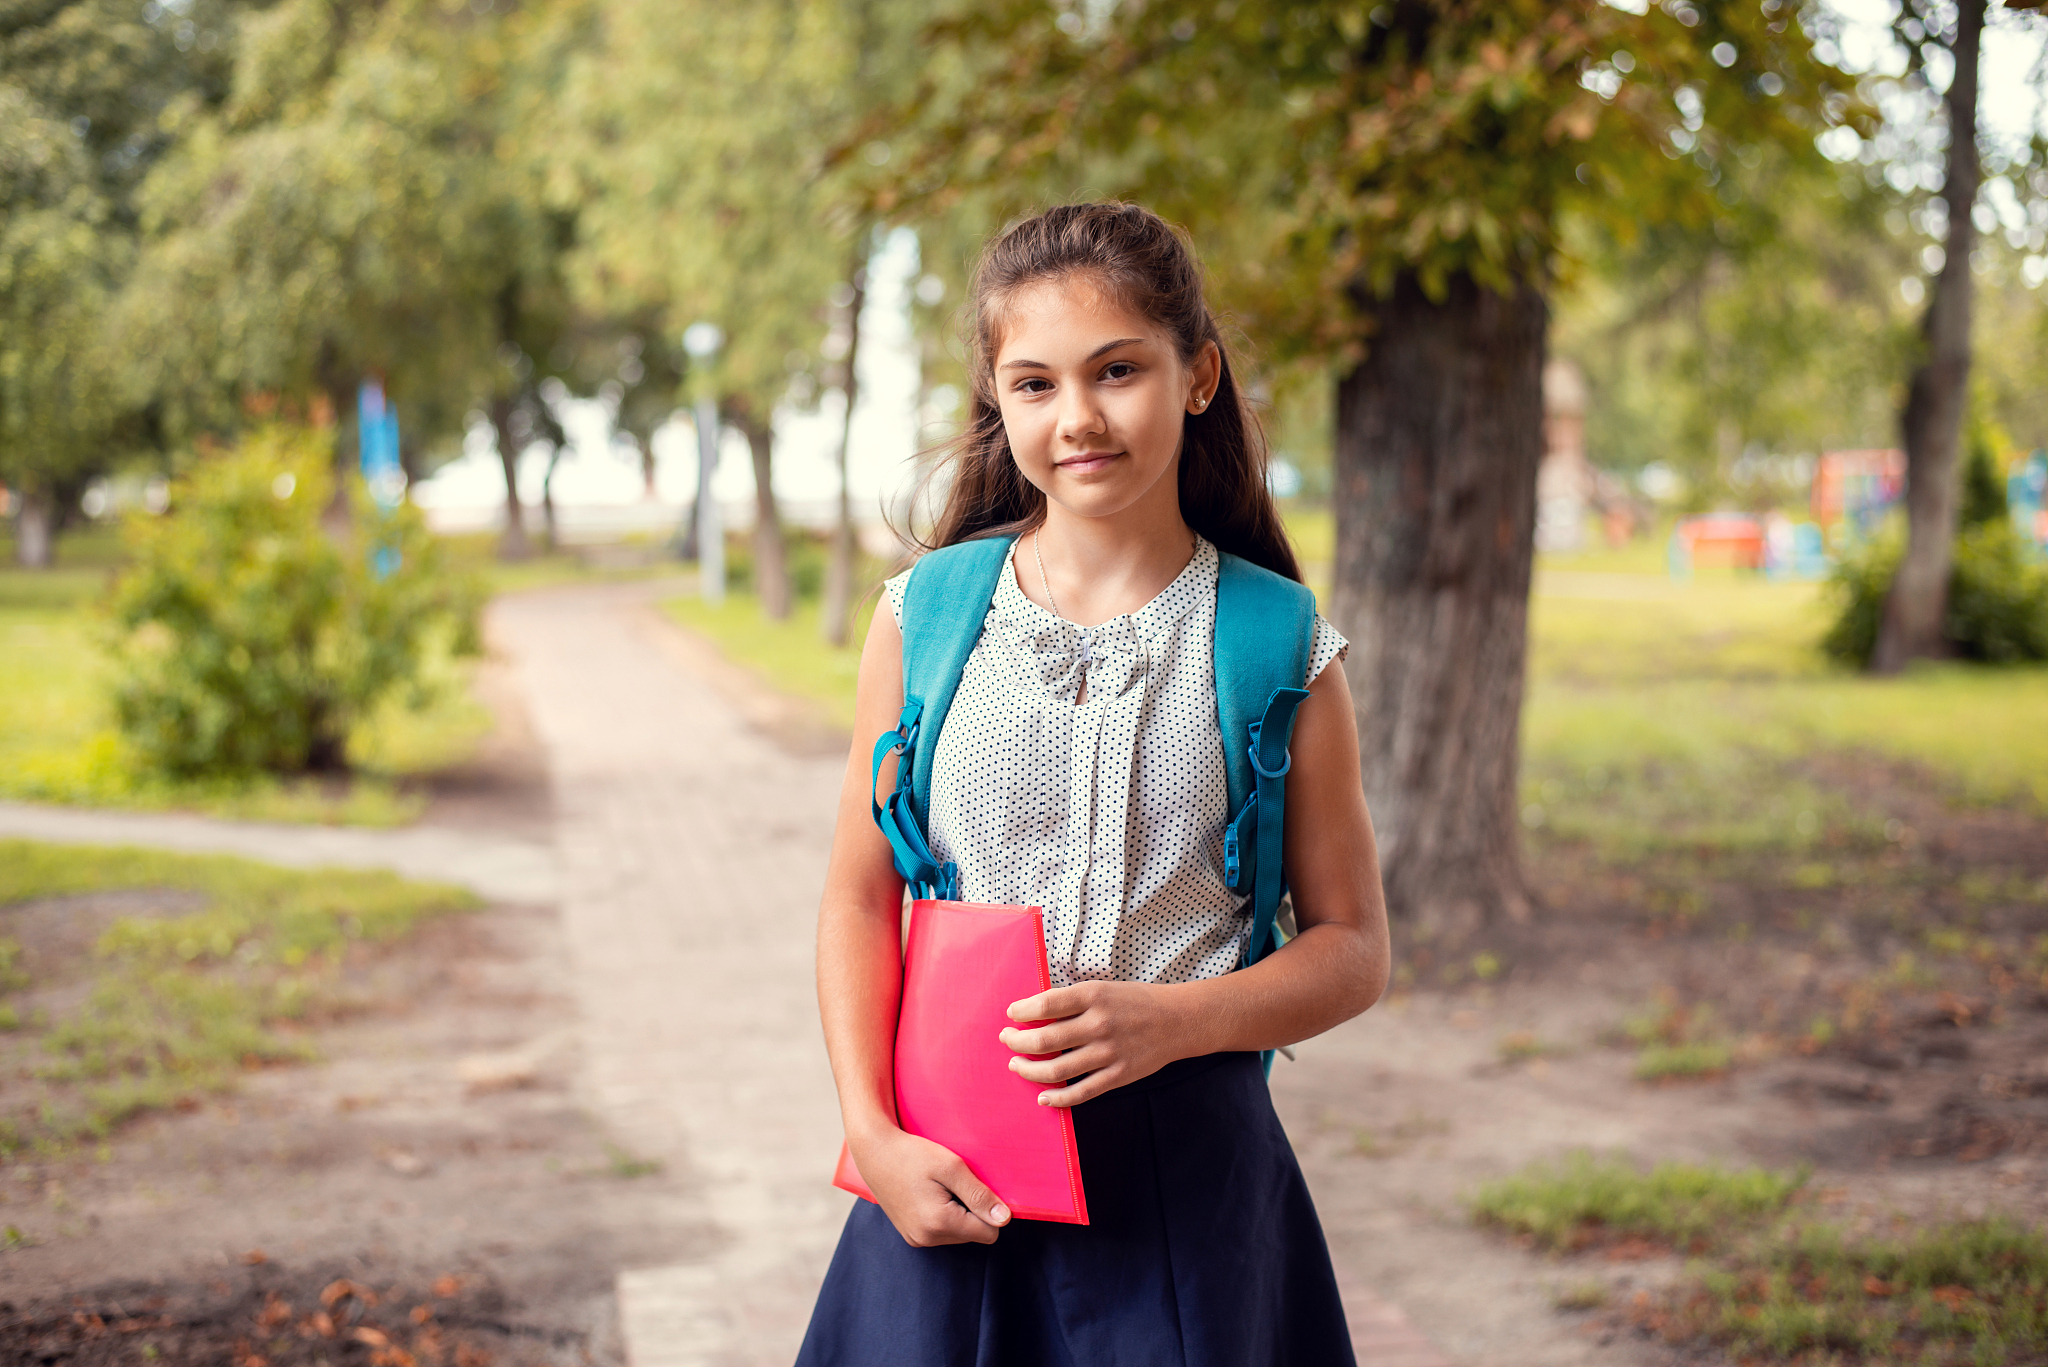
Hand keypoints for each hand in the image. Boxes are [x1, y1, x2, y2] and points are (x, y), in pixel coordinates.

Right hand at [846, 1126, 1011, 1246]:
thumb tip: (1004, 1219)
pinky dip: (943, 1216)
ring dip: (958, 1213)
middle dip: (972, 1211)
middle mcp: (927, 1238)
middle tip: (954, 1183)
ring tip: (940, 1187)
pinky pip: (941, 1233)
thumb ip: (979, 1195)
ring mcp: (916, 1239)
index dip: (989, 1209)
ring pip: (958, 1235)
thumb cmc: (913, 1154)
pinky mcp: (910, 1235)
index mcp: (939, 1223)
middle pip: (973, 1235)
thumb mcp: (951, 1167)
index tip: (975, 1187)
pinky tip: (929, 1194)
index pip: (989, 1233)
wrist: (874, 1151)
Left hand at [999, 980, 1190, 1106]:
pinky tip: (1043, 1097)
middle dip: (1017, 1042)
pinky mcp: (1118, 1076)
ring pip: (1056, 1070)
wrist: (1177, 1020)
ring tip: (1017, 1065)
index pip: (1045, 1005)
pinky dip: (1057, 1099)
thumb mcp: (1102, 988)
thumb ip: (1071, 1000)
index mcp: (1093, 996)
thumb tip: (1032, 1013)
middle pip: (1044, 1040)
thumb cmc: (1134, 1001)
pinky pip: (1080, 1093)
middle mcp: (1099, 1024)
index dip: (1021, 1011)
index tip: (1011, 1014)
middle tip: (1007, 1039)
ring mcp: (1108, 1053)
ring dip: (1029, 1070)